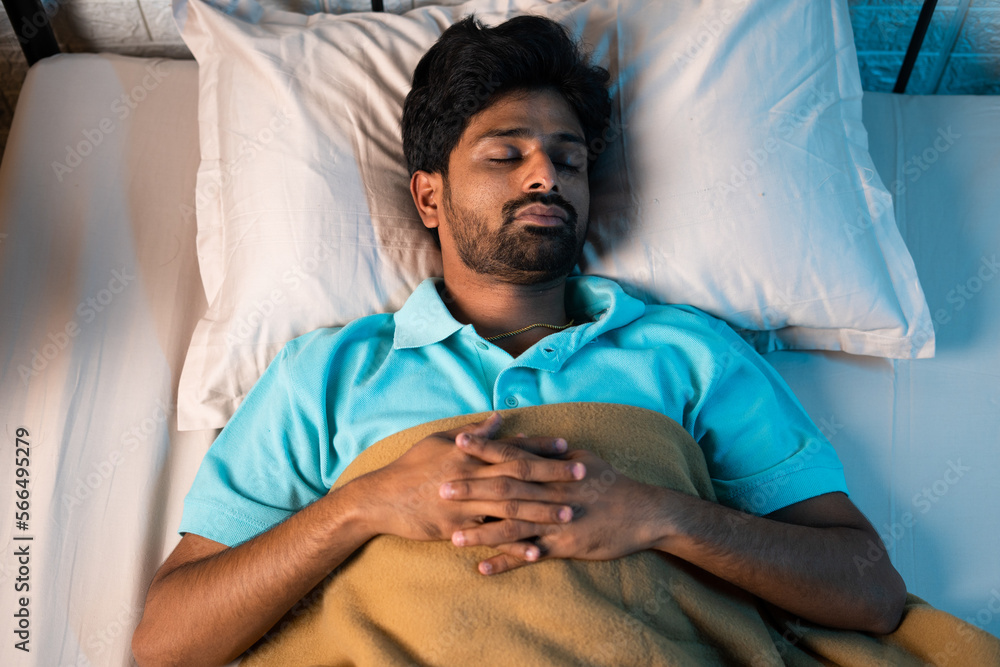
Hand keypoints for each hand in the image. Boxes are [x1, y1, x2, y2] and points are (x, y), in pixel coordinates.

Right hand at [355, 412, 585, 542]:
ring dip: (542, 511)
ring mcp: (465, 504)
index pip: (512, 447)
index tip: (568, 445)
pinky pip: (492, 538)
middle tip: (583, 474)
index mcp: (469, 452)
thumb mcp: (440, 440)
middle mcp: (471, 476)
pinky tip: (538, 552)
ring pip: (511, 508)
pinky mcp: (458, 529)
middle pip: (520, 475)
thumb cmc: (411, 466)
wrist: (380, 499)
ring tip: (570, 514)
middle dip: (553, 475)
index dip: (541, 446)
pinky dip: (516, 546)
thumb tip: (499, 418)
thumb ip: (474, 431)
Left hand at [443, 446, 667, 574]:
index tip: (458, 441)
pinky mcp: (563, 545)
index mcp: (553, 470)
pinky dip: (506, 562)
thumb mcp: (583, 459)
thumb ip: (551, 453)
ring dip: (482, 532)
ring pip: (513, 526)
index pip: (513, 455)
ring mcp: (556, 521)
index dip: (485, 448)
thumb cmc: (611, 483)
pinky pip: (530, 556)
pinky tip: (483, 568)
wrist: (643, 513)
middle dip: (472, 489)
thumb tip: (525, 440)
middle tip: (439, 488)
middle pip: (505, 490)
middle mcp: (551, 493)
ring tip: (453, 537)